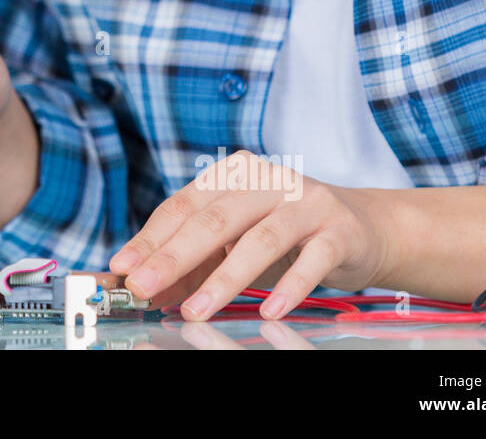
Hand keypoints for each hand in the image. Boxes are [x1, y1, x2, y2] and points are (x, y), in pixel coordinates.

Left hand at [108, 150, 395, 320]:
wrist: (363, 228)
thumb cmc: (286, 234)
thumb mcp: (233, 244)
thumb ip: (191, 262)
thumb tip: (144, 287)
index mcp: (232, 174)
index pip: (182, 205)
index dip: (150, 238)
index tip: (122, 267)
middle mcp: (267, 180)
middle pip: (214, 219)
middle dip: (174, 256)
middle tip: (144, 285)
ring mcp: (305, 202)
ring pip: (259, 239)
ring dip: (225, 278)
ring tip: (197, 309)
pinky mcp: (338, 229)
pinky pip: (312, 259)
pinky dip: (289, 286)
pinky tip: (270, 310)